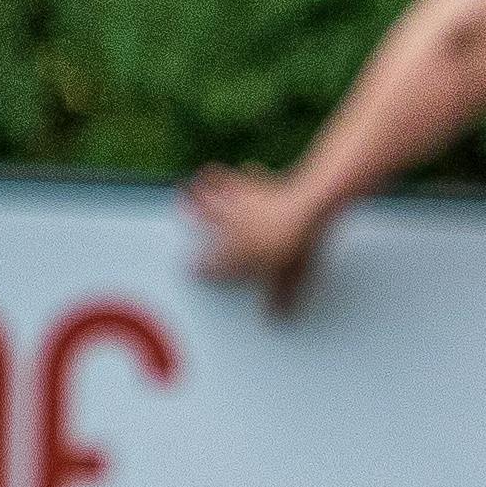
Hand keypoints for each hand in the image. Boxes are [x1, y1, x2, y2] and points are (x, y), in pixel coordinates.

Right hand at [183, 165, 330, 312]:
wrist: (305, 208)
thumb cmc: (295, 246)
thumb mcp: (290, 278)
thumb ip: (280, 297)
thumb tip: (276, 318)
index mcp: (234, 253)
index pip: (210, 265)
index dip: (199, 269)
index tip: (189, 269)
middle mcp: (229, 226)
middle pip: (203, 218)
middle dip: (190, 213)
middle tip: (179, 206)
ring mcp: (239, 204)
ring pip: (212, 194)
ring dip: (202, 189)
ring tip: (193, 182)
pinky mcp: (254, 186)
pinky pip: (239, 177)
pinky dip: (236, 174)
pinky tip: (244, 169)